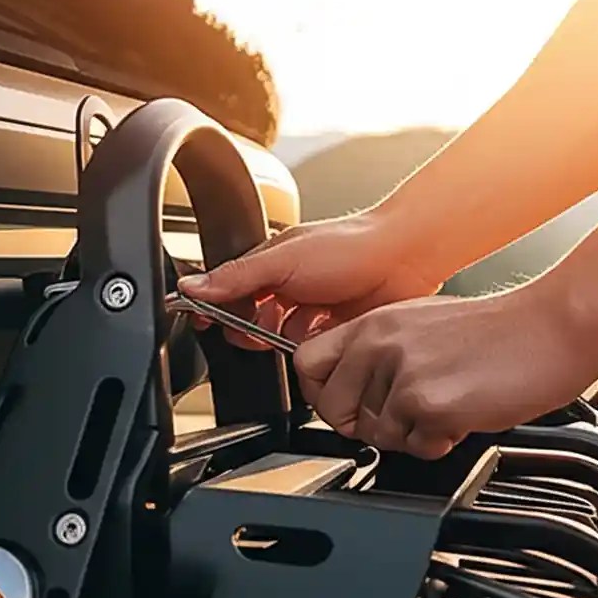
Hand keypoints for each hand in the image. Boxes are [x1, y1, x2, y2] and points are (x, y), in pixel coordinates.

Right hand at [176, 212, 443, 348]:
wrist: (405, 257)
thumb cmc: (349, 246)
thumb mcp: (282, 260)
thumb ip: (236, 277)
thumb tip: (192, 286)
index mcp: (269, 264)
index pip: (226, 291)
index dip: (213, 308)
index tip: (205, 322)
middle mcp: (287, 286)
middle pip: (249, 320)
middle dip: (250, 329)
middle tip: (256, 330)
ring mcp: (311, 309)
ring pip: (279, 338)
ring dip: (283, 339)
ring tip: (295, 331)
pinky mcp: (333, 329)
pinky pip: (310, 350)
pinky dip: (311, 348)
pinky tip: (320, 337)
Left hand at [292, 288, 597, 458]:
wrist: (550, 329)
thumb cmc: (496, 332)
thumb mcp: (418, 325)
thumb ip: (376, 353)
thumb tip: (345, 390)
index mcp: (372, 323)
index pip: (305, 365)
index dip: (321, 394)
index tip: (345, 402)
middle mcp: (379, 345)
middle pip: (335, 412)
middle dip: (367, 426)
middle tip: (406, 414)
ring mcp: (403, 374)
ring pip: (377, 436)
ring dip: (410, 434)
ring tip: (445, 404)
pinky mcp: (430, 404)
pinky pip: (416, 448)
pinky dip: (440, 443)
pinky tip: (463, 415)